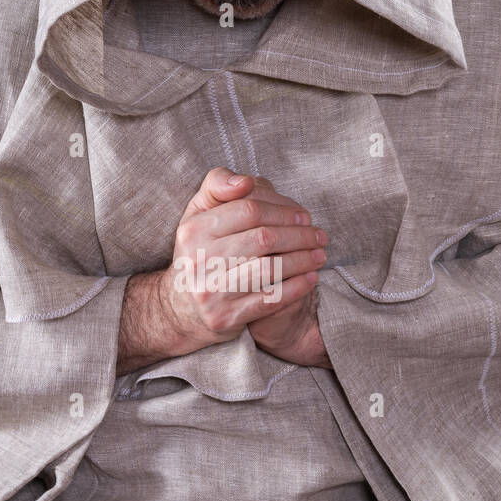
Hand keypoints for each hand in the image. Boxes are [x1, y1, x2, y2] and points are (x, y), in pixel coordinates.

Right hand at [116, 168, 326, 373]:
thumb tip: (245, 182)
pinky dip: (296, 288)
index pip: (249, 210)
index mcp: (194, 230)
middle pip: (263, 239)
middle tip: (320, 236)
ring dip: (303, 260)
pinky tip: (311, 278)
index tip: (304, 215)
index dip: (283, 210)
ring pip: (270, 269)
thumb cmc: (200, 252)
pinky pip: (270, 300)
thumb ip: (218, 185)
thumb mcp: (198, 213)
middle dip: (299, 235)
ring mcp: (212, 292)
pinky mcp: (226, 317)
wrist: (180, 308)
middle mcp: (199, 260)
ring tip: (320, 255)